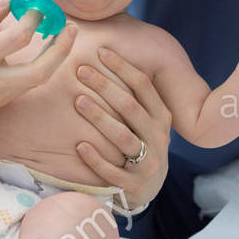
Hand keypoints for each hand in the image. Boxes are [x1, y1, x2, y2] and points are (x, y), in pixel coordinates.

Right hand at [0, 0, 77, 125]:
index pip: (19, 36)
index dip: (35, 16)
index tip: (41, 1)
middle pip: (42, 68)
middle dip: (61, 46)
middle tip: (71, 25)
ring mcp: (0, 95)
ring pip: (40, 78)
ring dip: (56, 56)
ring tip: (63, 34)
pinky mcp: (2, 101)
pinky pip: (30, 82)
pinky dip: (43, 64)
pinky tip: (46, 49)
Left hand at [73, 46, 171, 211]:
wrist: (146, 188)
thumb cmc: (138, 142)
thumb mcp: (145, 120)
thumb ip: (133, 94)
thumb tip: (106, 51)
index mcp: (161, 117)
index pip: (144, 86)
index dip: (123, 67)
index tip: (101, 50)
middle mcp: (158, 138)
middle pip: (131, 107)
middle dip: (105, 86)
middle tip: (81, 70)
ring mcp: (147, 163)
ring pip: (123, 137)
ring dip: (100, 117)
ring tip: (78, 101)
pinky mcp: (133, 185)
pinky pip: (113, 171)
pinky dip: (96, 159)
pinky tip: (79, 146)